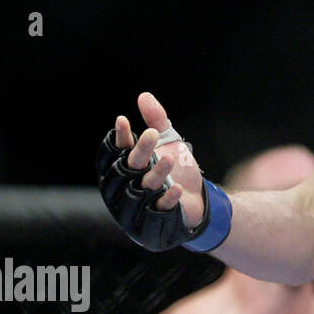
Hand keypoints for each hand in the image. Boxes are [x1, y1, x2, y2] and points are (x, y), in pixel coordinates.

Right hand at [113, 91, 204, 226]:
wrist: (197, 199)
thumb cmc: (177, 169)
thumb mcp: (169, 142)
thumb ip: (157, 120)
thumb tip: (144, 96)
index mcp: (125, 167)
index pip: (116, 152)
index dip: (118, 138)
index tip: (122, 120)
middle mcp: (127, 185)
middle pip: (129, 167)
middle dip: (140, 151)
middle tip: (153, 133)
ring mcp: (141, 203)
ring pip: (143, 188)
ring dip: (155, 174)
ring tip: (169, 159)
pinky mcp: (156, 218)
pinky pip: (159, 209)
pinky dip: (168, 199)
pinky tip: (177, 187)